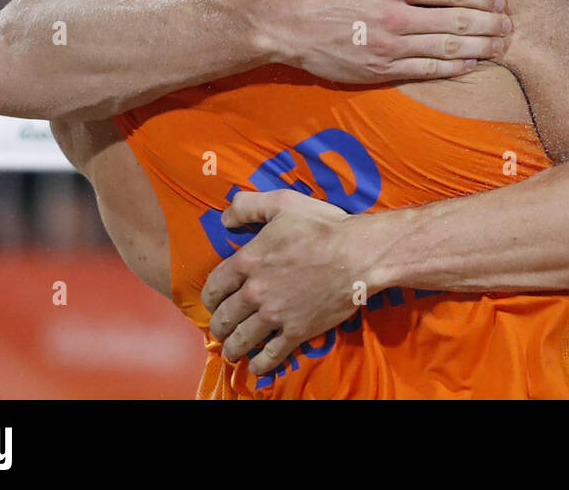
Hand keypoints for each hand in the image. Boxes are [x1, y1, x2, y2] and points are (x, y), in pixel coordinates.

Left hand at [201, 190, 364, 375]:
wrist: (357, 254)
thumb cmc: (322, 226)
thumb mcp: (283, 203)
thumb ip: (249, 206)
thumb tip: (224, 219)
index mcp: (248, 261)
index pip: (214, 287)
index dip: (210, 297)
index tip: (214, 302)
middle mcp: (255, 292)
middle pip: (224, 317)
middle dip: (219, 325)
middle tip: (221, 328)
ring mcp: (275, 315)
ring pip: (242, 340)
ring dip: (232, 348)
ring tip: (231, 351)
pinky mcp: (297, 331)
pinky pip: (271, 355)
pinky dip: (260, 364)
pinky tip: (256, 366)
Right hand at [257, 0, 512, 83]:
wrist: (289, 25)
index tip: (501, 1)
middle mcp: (397, 16)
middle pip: (456, 22)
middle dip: (489, 24)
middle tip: (510, 27)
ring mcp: (391, 46)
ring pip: (446, 47)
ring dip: (479, 47)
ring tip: (500, 46)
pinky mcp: (383, 70)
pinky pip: (427, 70)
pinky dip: (453, 67)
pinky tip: (471, 63)